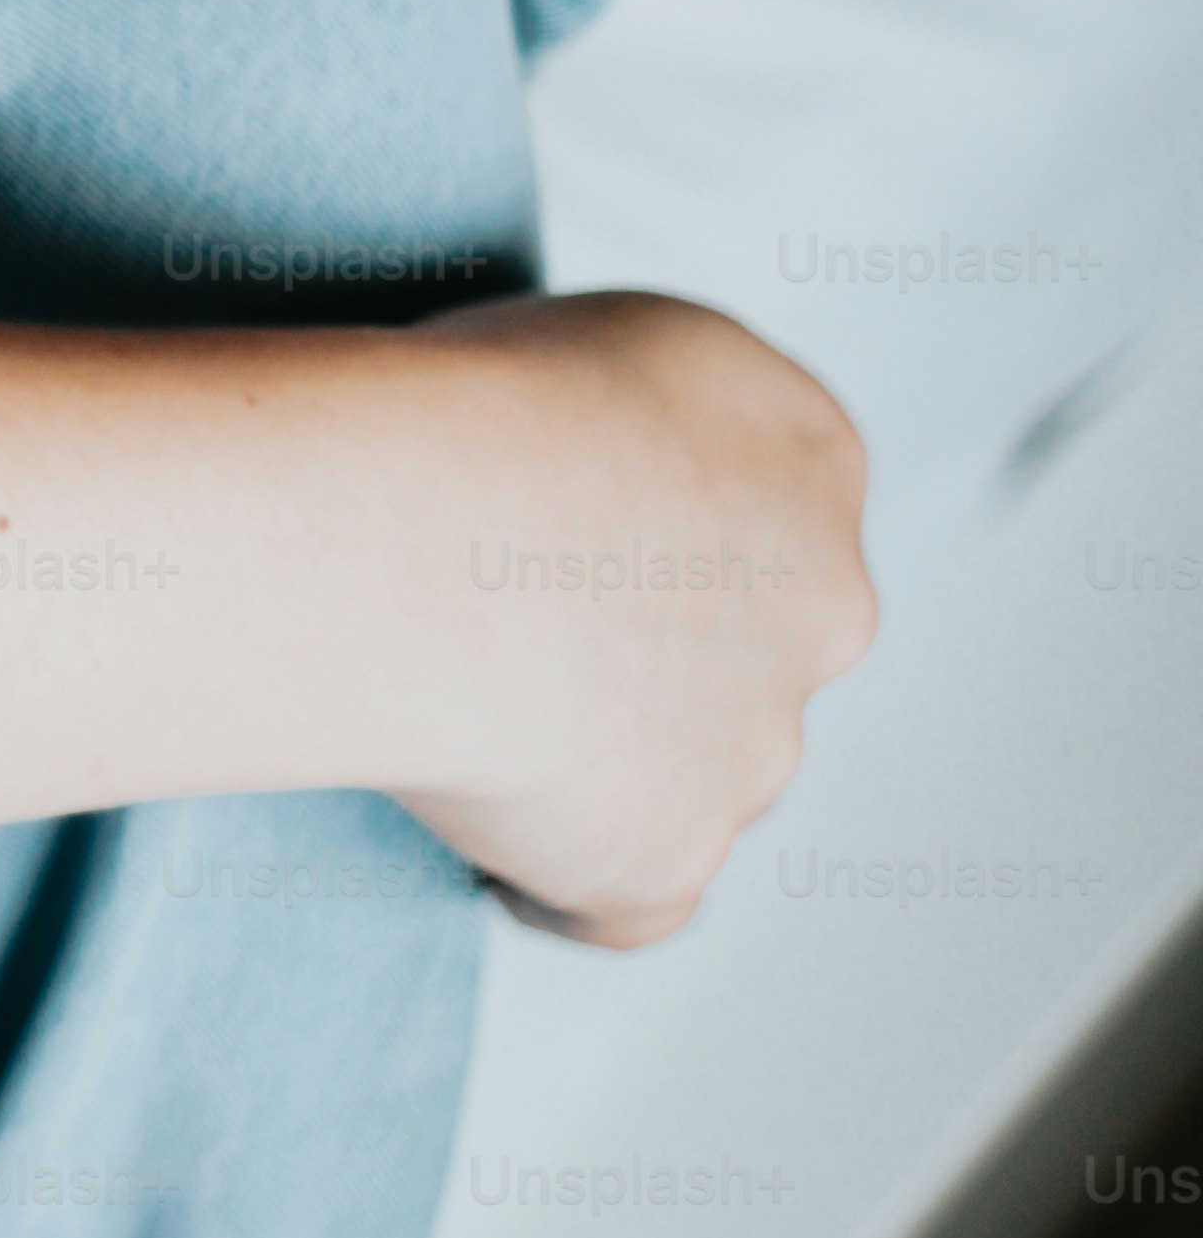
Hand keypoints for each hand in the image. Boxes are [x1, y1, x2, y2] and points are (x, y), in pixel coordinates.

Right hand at [382, 290, 875, 946]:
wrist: (417, 535)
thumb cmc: (464, 410)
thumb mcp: (594, 335)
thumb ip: (646, 416)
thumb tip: (599, 475)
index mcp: (809, 453)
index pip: (768, 503)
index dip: (658, 524)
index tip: (567, 532)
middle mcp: (820, 602)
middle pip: (754, 646)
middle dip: (661, 653)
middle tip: (512, 630)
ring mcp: (755, 746)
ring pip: (698, 771)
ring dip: (610, 760)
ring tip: (464, 717)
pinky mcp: (668, 858)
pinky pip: (628, 901)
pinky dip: (572, 886)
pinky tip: (503, 858)